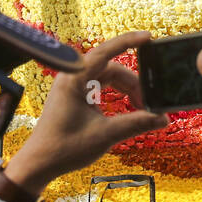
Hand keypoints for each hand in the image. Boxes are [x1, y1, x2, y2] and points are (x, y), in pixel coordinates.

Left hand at [0, 31, 167, 200]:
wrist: (40, 163)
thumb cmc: (63, 148)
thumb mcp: (105, 135)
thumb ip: (136, 123)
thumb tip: (161, 118)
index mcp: (74, 80)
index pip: (105, 52)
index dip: (128, 42)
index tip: (149, 38)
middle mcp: (72, 77)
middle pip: (112, 68)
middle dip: (133, 84)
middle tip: (150, 102)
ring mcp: (73, 85)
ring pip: (109, 77)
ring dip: (126, 90)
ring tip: (142, 108)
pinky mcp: (75, 95)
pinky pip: (101, 86)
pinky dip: (117, 94)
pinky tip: (127, 108)